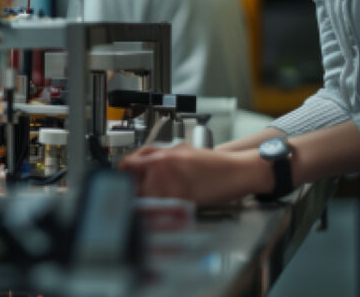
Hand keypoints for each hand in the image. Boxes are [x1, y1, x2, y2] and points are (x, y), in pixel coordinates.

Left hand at [118, 143, 272, 205]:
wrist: (236, 170)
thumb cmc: (212, 163)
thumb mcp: (181, 151)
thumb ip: (158, 157)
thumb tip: (139, 166)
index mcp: (161, 154)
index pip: (127, 164)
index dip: (123, 175)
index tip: (123, 181)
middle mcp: (162, 166)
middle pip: (132, 182)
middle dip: (133, 189)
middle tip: (138, 195)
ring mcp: (171, 183)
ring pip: (145, 197)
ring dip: (148, 201)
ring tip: (157, 201)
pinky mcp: (183, 197)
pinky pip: (163, 206)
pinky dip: (162, 209)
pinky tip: (168, 207)